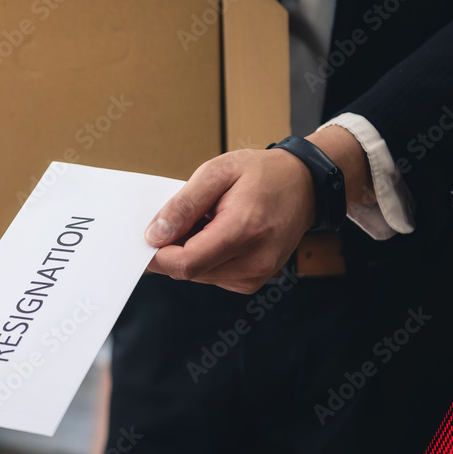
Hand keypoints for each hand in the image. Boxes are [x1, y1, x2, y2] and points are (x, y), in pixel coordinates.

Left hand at [144, 126, 369, 293]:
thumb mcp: (217, 173)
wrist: (304, 184)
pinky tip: (216, 235)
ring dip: (189, 253)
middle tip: (182, 219)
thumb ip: (184, 205)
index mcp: (243, 231)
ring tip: (205, 222)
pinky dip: (204, 258)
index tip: (148, 236)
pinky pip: (212, 276)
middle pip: (188, 272)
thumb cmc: (261, 174)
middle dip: (173, 249)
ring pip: (198, 276)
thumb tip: (154, 235)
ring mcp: (256, 275)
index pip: (185, 263)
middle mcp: (253, 261)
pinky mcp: (253, 280)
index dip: (157, 255)